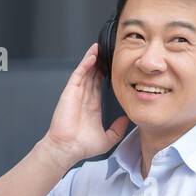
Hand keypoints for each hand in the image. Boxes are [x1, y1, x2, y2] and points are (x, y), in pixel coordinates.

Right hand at [42, 43, 130, 163]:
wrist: (68, 148)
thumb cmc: (81, 146)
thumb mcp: (108, 138)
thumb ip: (118, 129)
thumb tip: (127, 120)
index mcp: (92, 107)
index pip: (99, 86)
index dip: (106, 75)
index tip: (114, 67)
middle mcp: (84, 98)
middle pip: (93, 75)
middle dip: (100, 63)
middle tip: (108, 52)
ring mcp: (76, 93)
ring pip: (86, 71)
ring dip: (93, 59)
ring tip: (100, 47)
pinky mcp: (70, 92)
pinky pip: (79, 74)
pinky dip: (85, 63)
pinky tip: (92, 55)